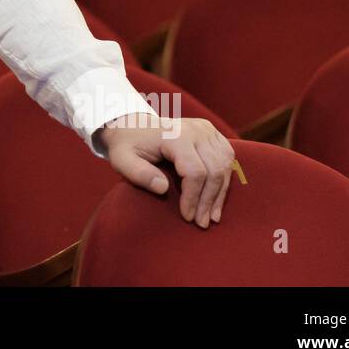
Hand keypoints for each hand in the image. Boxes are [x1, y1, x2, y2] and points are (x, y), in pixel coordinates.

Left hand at [97, 113, 234, 228]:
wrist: (133, 125)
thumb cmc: (127, 146)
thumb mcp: (121, 160)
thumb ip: (138, 174)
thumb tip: (163, 188)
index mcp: (175, 135)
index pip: (195, 171)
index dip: (193, 197)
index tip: (187, 217)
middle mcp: (196, 129)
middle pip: (214, 170)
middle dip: (208, 200)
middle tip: (201, 223)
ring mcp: (206, 129)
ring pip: (224, 165)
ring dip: (220, 193)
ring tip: (212, 216)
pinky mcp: (211, 132)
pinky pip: (227, 158)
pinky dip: (225, 179)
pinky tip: (217, 197)